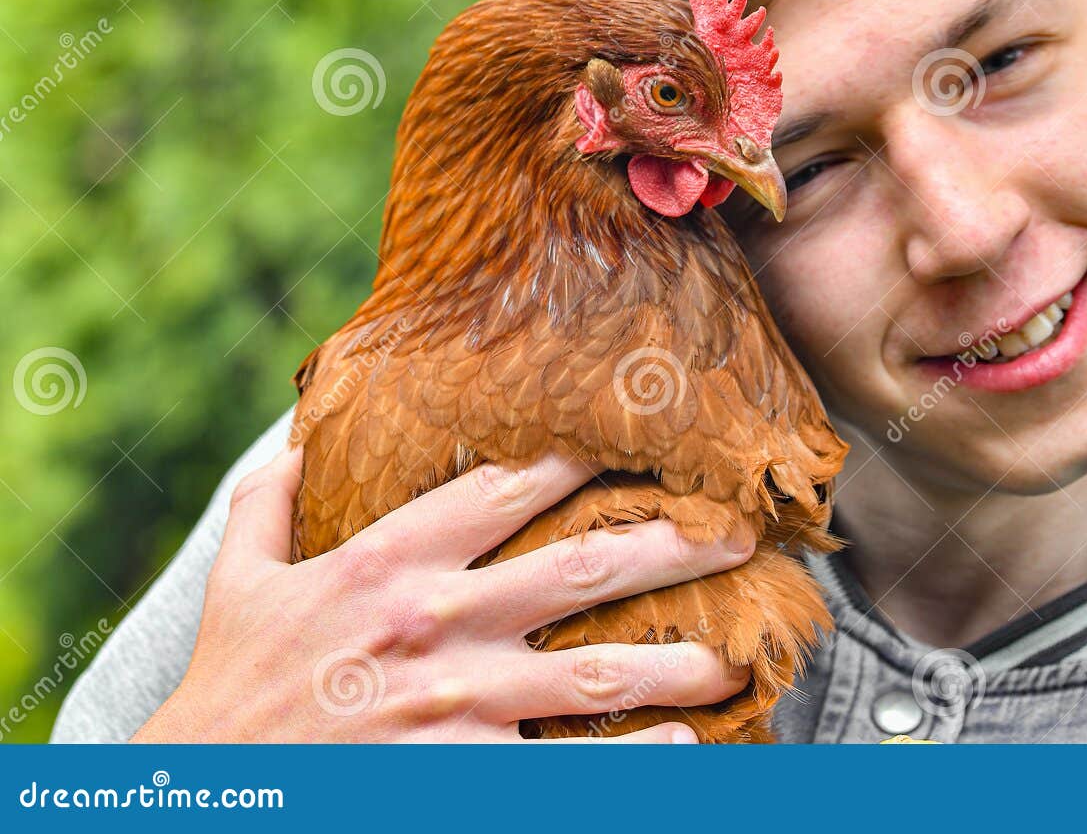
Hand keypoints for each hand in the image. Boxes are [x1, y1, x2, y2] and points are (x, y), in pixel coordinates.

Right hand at [133, 446, 753, 742]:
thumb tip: (293, 445)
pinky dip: (630, 760)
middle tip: (741, 534)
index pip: (507, 488)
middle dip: (673, 546)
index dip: (585, 455)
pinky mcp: (460, 774)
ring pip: (593, 673)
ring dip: (675, 663)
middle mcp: (436, 621)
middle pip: (581, 570)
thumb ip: (268, 509)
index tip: (647, 433)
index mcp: (389, 561)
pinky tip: (682, 748)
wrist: (202, 796)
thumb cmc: (225, 691)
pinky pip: (566, 766)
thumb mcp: (237, 585)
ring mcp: (455, 702)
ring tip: (736, 659)